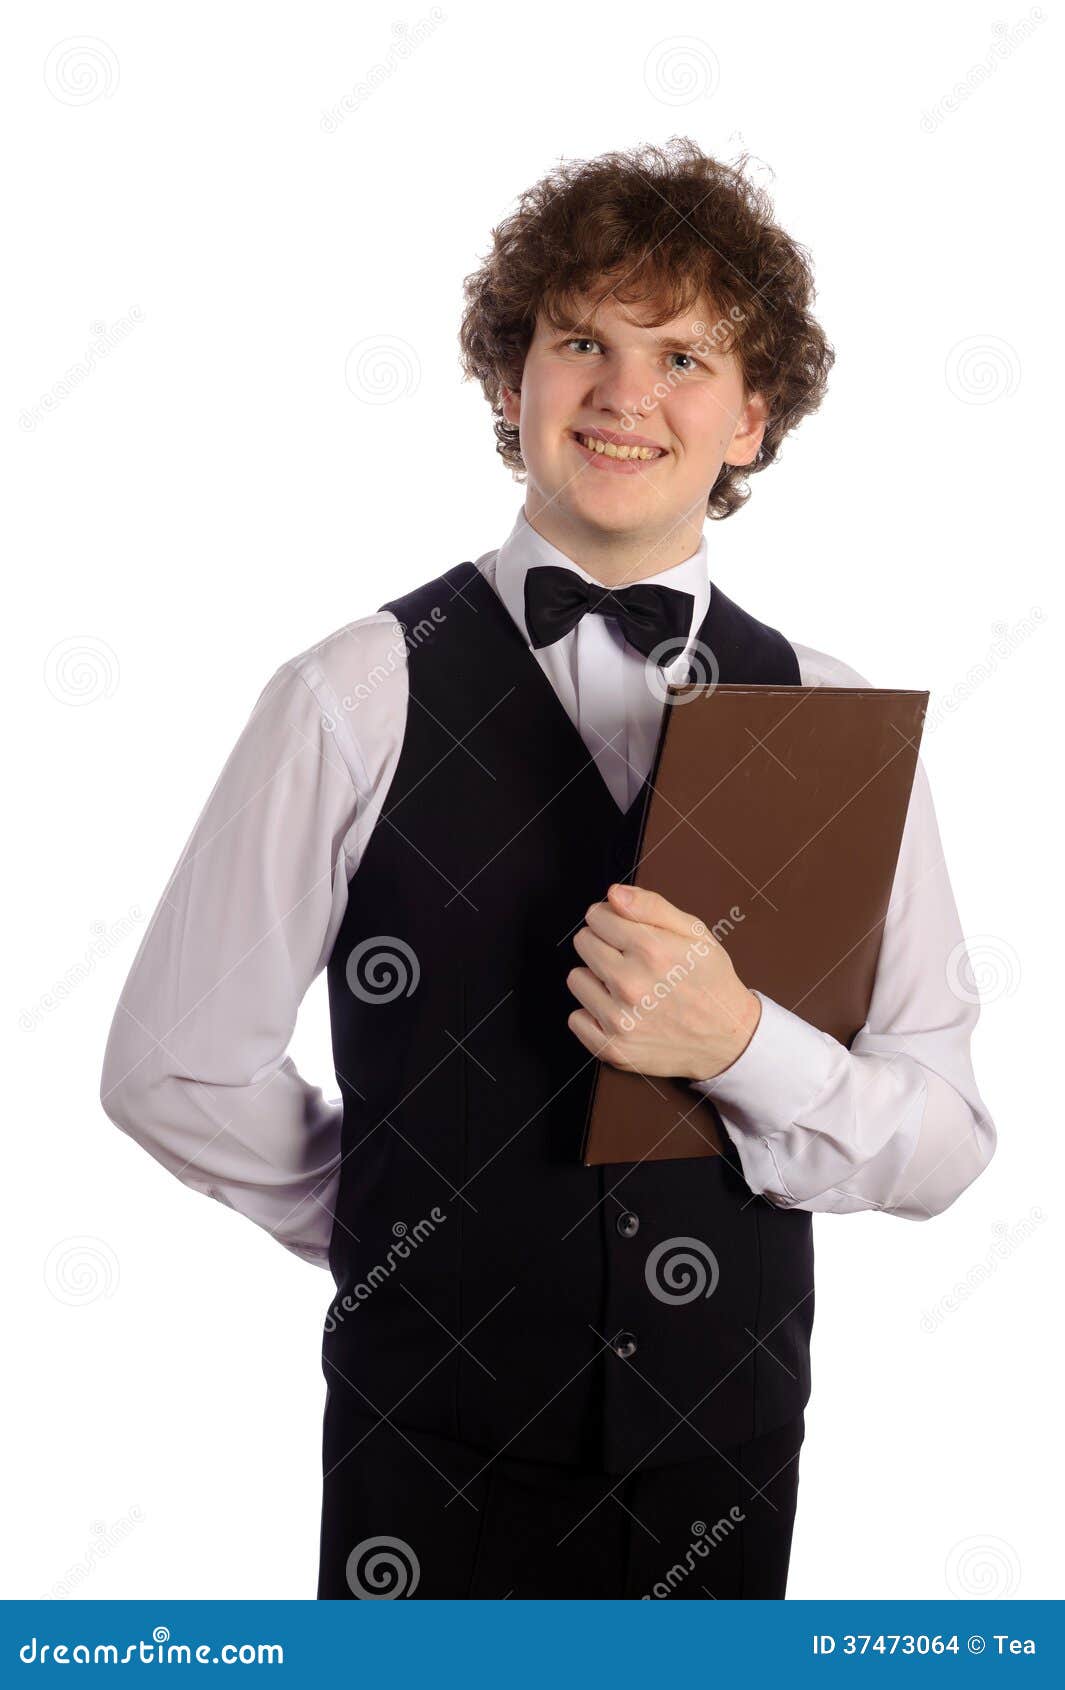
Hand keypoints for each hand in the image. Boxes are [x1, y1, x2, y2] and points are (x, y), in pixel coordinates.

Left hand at [566, 883, 761, 1080]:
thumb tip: (612, 894)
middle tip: (630, 959)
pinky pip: (576, 1018)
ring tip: (627, 987)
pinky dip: (593, 1014)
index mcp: (652, 949)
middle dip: (603, 944)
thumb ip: (651, 905)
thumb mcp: (694, 932)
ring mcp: (620, 1019)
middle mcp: (631, 984)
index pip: (596, 916)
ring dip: (597, 979)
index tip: (624, 930)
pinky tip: (621, 1011)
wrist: (728, 1038)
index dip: (611, 918)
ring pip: (577, 979)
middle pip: (583, 943)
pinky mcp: (613, 1047)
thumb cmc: (711, 981)